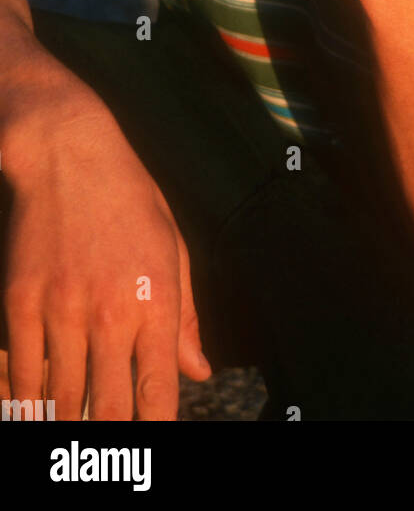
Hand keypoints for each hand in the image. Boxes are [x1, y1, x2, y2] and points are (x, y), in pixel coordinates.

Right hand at [1, 90, 210, 420]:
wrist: (68, 154)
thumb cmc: (130, 199)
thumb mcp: (173, 248)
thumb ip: (186, 318)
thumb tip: (199, 372)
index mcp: (156, 300)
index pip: (158, 392)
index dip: (155, 434)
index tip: (150, 451)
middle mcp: (109, 312)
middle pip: (106, 409)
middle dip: (108, 444)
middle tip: (109, 455)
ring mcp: (60, 310)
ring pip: (58, 401)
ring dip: (65, 428)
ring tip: (72, 438)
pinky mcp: (19, 302)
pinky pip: (20, 373)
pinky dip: (26, 402)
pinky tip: (33, 412)